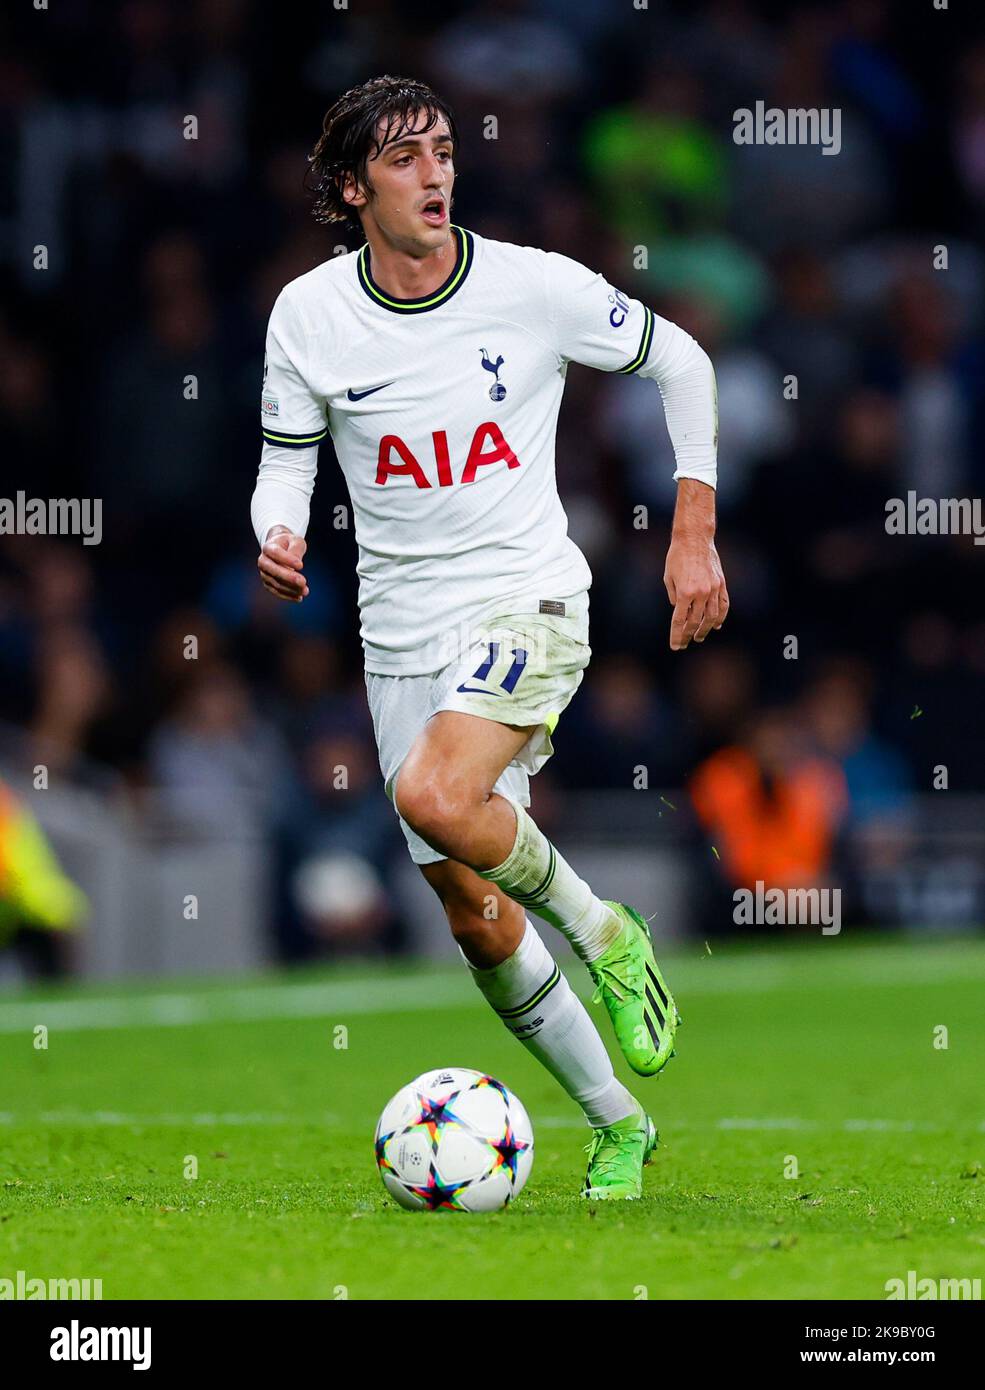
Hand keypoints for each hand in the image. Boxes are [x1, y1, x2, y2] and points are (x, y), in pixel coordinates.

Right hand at [258, 527, 308, 601]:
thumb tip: (296, 565)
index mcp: (268, 547)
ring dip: (291, 589)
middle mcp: (263, 561)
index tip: (301, 565)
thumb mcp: (296, 541)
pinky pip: (277, 592)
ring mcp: (264, 573)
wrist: (280, 549)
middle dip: (288, 577)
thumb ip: (296, 550)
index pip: (276, 553)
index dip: (287, 560)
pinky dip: (288, 595)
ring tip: (305, 591)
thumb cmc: (290, 544)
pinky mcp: (268, 583)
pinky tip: (299, 597)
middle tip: (303, 582)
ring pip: (276, 583)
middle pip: (273, 570)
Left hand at [664, 532, 728, 649]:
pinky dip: (720, 617)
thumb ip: (673, 596)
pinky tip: (716, 625)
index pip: (680, 621)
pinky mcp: (721, 584)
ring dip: (705, 629)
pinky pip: (723, 605)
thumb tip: (679, 610)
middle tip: (685, 643)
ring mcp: (713, 589)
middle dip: (689, 635)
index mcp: (684, 593)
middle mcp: (700, 593)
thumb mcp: (668, 577)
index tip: (675, 646)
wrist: (694, 538)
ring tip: (699, 637)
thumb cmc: (677, 556)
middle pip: (695, 622)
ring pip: (712, 617)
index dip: (677, 635)